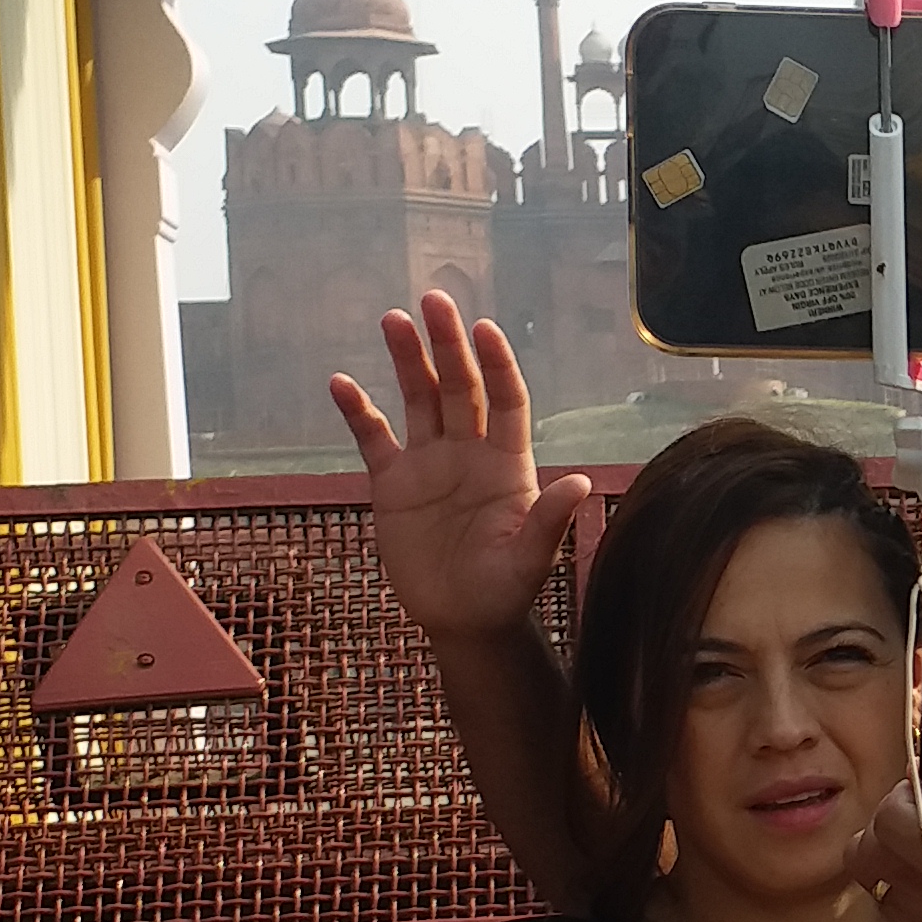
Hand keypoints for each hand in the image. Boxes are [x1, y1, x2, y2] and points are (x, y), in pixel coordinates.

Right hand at [332, 295, 591, 645]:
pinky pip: (373, 437)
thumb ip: (548, 521)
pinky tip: (340, 382)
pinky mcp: (393, 483)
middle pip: (459, 386)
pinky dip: (357, 411)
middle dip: (447, 344)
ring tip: (393, 319)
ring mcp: (429, 464)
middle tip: (433, 300)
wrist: (464, 621)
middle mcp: (469, 452)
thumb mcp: (529, 560)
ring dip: (406, 359)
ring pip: (418, 399)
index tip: (484, 329)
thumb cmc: (504, 592)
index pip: (505, 401)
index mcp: (507, 464)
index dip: (497, 364)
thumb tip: (581, 483)